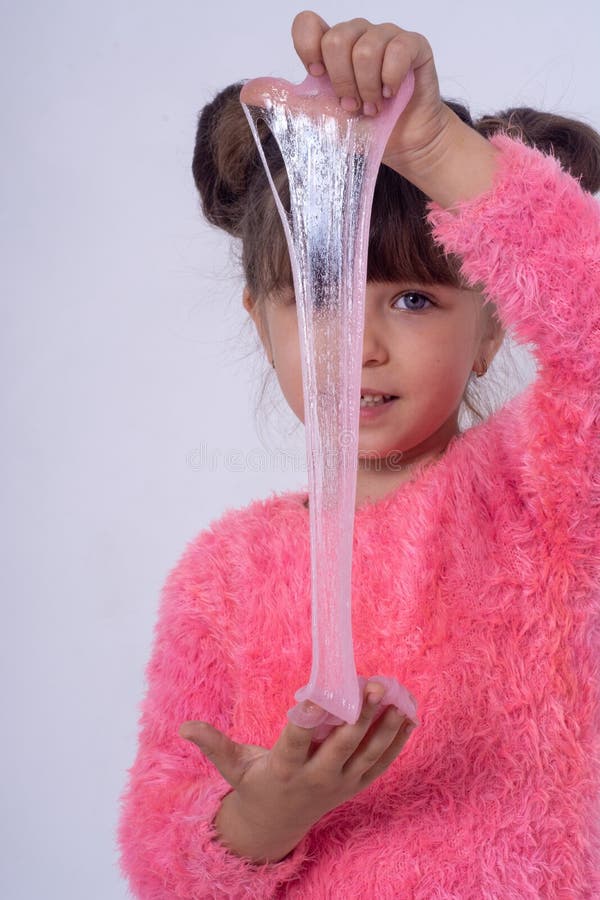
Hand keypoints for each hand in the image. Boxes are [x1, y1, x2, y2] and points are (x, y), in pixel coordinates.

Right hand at [179, 680, 416, 835]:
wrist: (275, 826)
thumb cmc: (253, 784)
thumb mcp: (232, 766)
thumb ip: (212, 743)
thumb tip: (183, 727)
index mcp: (285, 768)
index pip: (297, 740)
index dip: (308, 718)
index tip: (317, 694)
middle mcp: (316, 778)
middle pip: (342, 746)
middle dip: (360, 716)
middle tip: (374, 686)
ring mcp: (340, 784)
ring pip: (369, 754)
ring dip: (386, 727)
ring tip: (399, 698)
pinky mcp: (355, 786)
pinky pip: (381, 764)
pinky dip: (397, 742)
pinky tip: (408, 717)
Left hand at [291, 10, 456, 176]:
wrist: (399, 143)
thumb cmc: (361, 128)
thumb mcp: (317, 118)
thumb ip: (286, 101)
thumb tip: (247, 92)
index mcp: (331, 48)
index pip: (309, 23)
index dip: (309, 47)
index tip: (317, 76)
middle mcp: (357, 36)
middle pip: (337, 39)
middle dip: (342, 82)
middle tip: (351, 106)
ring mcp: (386, 37)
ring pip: (366, 48)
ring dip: (367, 87)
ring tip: (372, 108)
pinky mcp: (413, 45)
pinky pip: (397, 49)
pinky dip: (390, 79)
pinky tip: (390, 95)